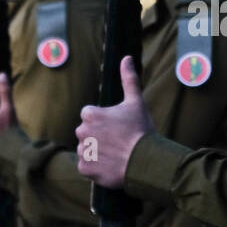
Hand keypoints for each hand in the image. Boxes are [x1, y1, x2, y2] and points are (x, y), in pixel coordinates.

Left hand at [74, 56, 154, 188]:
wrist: (145, 160)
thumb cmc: (141, 130)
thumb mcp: (136, 102)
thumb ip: (128, 79)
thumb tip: (127, 58)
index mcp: (90, 114)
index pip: (90, 116)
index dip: (105, 122)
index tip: (118, 127)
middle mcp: (82, 132)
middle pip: (87, 133)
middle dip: (99, 136)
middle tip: (118, 141)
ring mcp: (83, 151)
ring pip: (86, 150)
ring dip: (97, 152)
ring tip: (116, 154)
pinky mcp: (85, 168)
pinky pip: (86, 166)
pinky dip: (95, 167)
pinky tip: (110, 165)